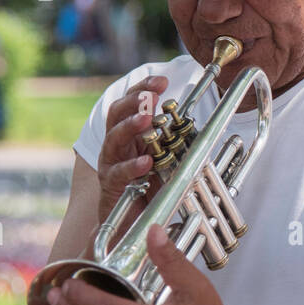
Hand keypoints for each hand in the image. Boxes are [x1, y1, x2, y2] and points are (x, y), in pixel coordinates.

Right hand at [97, 75, 168, 229]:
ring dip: (131, 126)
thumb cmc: (149, 187)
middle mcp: (117, 145)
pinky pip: (119, 173)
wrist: (130, 224)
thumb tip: (192, 120)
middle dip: (134, 101)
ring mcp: (111, 164)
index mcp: (130, 134)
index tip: (162, 80)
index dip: (144, 89)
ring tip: (146, 118)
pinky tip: (146, 162)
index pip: (132, 104)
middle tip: (150, 95)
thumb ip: (172, 140)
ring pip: (114, 139)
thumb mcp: (165, 158)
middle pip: (116, 114)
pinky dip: (132, 166)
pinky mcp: (111, 186)